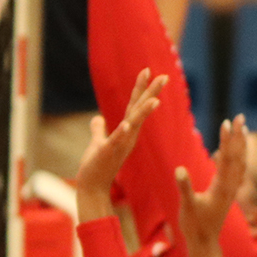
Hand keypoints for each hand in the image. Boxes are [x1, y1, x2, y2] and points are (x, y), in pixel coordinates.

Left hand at [75, 68, 161, 218]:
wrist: (92, 186)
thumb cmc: (97, 165)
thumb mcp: (98, 143)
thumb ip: (98, 130)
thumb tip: (97, 119)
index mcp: (126, 131)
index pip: (134, 106)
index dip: (141, 89)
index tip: (147, 70)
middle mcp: (128, 136)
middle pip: (140, 110)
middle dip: (151, 93)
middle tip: (164, 76)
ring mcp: (121, 144)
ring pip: (134, 124)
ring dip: (144, 112)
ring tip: (154, 99)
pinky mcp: (109, 153)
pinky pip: (117, 141)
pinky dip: (122, 132)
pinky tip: (126, 124)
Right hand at [175, 115, 247, 256]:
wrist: (205, 243)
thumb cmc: (194, 225)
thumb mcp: (187, 206)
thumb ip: (184, 187)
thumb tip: (180, 169)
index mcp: (222, 187)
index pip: (227, 157)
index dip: (228, 139)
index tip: (227, 122)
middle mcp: (231, 186)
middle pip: (238, 156)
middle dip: (239, 136)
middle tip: (240, 117)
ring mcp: (231, 189)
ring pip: (240, 162)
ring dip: (240, 145)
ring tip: (241, 129)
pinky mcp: (227, 192)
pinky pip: (236, 170)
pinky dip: (237, 156)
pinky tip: (234, 151)